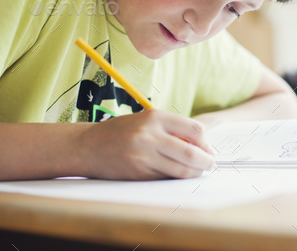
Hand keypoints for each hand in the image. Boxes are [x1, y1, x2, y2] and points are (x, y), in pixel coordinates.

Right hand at [77, 109, 214, 179]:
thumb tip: (201, 146)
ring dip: (194, 173)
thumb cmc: (120, 132)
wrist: (87, 146)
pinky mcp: (138, 173)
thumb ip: (171, 129)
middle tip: (210, 165)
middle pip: (191, 153)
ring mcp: (143, 156)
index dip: (206, 143)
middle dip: (206, 162)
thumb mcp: (146, 120)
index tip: (209, 150)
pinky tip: (175, 175)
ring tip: (196, 172)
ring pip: (180, 170)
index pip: (194, 130)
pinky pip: (165, 179)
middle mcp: (150, 135)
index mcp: (155, 117)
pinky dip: (174, 179)